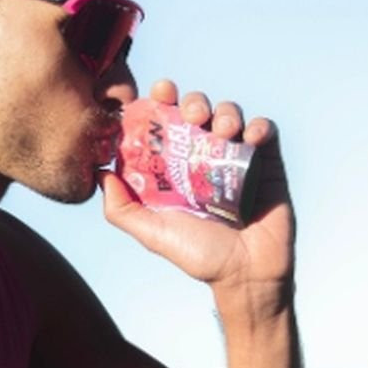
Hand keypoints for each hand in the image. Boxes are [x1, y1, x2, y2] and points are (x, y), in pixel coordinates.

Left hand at [99, 80, 294, 304]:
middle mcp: (203, 155)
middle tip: (192, 114)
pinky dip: (258, 126)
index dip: (160, 101)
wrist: (247, 274)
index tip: (159, 93)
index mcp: (175, 165)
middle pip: (197, 109)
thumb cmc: (198, 255)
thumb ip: (122, 209)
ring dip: (225, 111)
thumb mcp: (152, 233)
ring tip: (223, 131)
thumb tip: (101, 174)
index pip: (165, 122)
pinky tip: (251, 138)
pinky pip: (264, 130)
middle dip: (194, 101)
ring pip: (230, 113)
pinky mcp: (266, 162)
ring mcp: (235, 156)